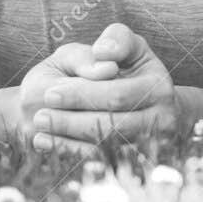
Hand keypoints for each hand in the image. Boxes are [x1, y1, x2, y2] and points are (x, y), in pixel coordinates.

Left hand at [28, 23, 179, 150]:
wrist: (140, 100)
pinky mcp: (136, 161)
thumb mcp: (122, 44)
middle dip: (71, 120)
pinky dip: (70, 153)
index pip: (117, 95)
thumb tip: (103, 54)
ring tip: (40, 129)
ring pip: (105, 146)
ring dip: (68, 139)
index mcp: (159, 87)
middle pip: (112, 124)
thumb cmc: (123, 66)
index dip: (82, 95)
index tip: (50, 93)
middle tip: (39, 116)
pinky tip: (46, 143)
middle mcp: (163, 118)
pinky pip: (99, 162)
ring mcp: (152, 145)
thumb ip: (115, 40)